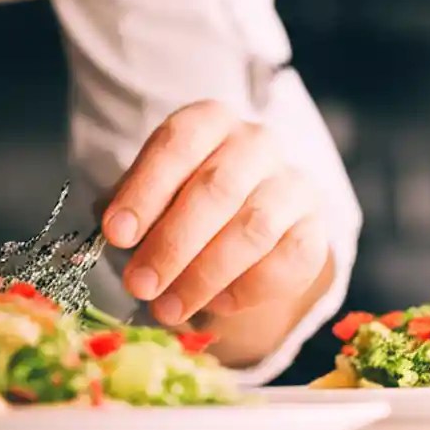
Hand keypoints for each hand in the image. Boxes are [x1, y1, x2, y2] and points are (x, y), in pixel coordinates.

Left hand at [102, 100, 329, 326]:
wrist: (247, 217)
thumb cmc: (185, 199)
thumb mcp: (153, 191)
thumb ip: (133, 209)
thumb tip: (114, 237)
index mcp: (210, 121)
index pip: (178, 144)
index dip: (145, 191)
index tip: (116, 235)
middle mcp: (257, 143)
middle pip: (217, 189)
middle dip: (173, 244)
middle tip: (140, 284)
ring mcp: (293, 184)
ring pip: (254, 229)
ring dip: (205, 276)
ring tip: (168, 308)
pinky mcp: (315, 229)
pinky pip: (290, 262)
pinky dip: (250, 289)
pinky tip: (217, 305)